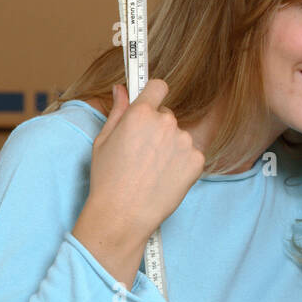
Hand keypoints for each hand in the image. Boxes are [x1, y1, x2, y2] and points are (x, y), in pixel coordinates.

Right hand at [72, 80, 205, 287]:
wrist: (123, 214)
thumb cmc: (108, 178)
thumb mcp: (103, 140)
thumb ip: (117, 110)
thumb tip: (122, 89)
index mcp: (141, 113)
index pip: (159, 86)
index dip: (154, 95)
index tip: (150, 105)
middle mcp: (166, 122)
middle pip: (167, 116)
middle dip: (157, 129)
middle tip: (142, 154)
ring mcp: (184, 141)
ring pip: (179, 137)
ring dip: (170, 148)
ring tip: (152, 171)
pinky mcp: (197, 160)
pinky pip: (190, 155)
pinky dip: (181, 164)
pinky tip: (165, 178)